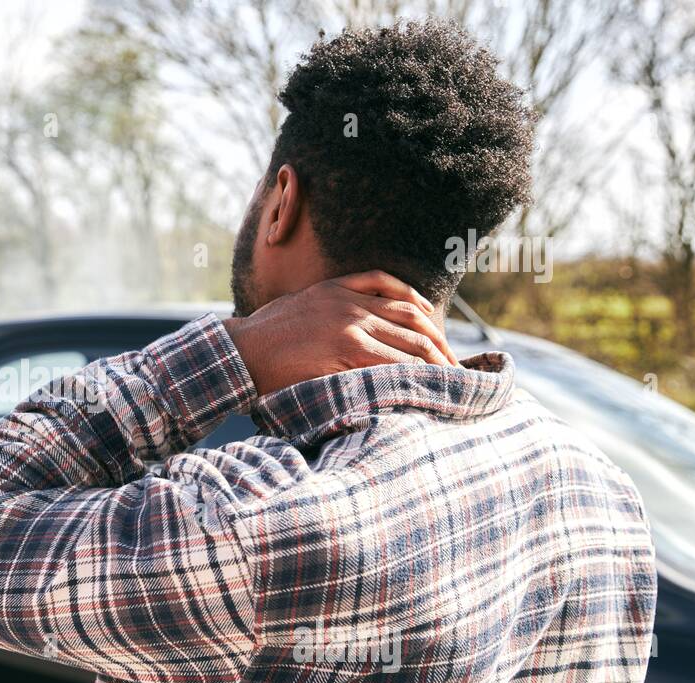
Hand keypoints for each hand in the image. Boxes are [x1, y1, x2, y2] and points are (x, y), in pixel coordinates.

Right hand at [223, 271, 458, 395]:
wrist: (240, 352)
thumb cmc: (262, 338)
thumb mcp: (298, 308)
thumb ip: (328, 309)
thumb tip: (350, 331)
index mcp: (339, 287)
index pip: (398, 293)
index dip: (424, 315)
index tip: (437, 336)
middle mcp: (350, 302)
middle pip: (412, 317)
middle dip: (439, 343)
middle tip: (454, 365)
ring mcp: (350, 324)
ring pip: (408, 340)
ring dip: (434, 362)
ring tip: (450, 379)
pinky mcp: (345, 348)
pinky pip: (391, 360)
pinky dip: (412, 372)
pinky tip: (425, 382)